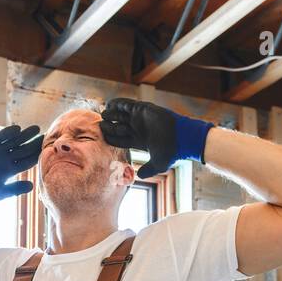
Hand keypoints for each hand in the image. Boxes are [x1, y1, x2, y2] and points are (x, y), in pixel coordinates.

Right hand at [0, 124, 41, 207]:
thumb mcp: (0, 192)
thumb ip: (15, 189)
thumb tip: (32, 186)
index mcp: (11, 170)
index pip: (27, 161)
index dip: (37, 155)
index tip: (47, 150)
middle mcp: (6, 159)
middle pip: (23, 149)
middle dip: (34, 142)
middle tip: (45, 135)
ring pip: (14, 141)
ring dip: (24, 135)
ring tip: (35, 128)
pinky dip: (7, 133)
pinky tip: (17, 129)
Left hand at [99, 98, 214, 178]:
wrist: (182, 138)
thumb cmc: (171, 151)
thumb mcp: (158, 164)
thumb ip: (148, 170)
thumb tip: (139, 177)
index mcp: (138, 141)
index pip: (119, 140)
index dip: (110, 138)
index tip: (102, 138)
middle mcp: (138, 129)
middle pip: (118, 127)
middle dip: (108, 126)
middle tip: (100, 125)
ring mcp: (140, 118)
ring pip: (120, 115)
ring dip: (111, 114)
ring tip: (103, 114)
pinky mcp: (144, 109)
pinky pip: (128, 104)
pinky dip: (118, 103)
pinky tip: (110, 104)